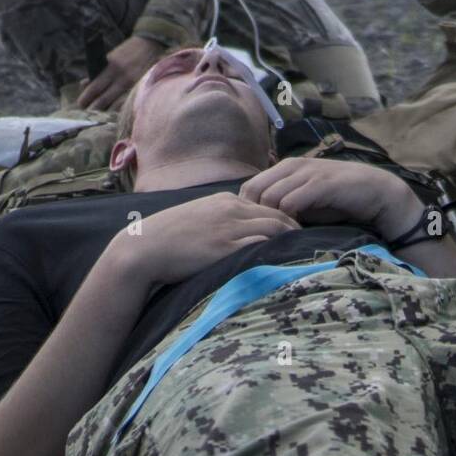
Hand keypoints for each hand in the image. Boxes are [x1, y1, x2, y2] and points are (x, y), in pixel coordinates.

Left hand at [75, 34, 164, 111]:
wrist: (148, 44)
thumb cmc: (126, 52)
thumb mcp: (110, 58)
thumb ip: (97, 72)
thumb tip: (83, 85)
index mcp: (111, 67)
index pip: (94, 88)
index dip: (85, 99)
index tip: (80, 105)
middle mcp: (122, 77)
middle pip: (103, 100)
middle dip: (93, 109)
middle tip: (87, 114)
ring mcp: (132, 85)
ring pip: (115, 106)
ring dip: (105, 112)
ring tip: (98, 116)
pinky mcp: (141, 89)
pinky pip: (127, 104)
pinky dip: (118, 109)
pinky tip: (113, 113)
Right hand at [112, 192, 300, 288]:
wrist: (145, 246)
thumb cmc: (168, 235)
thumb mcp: (197, 217)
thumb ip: (219, 219)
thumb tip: (235, 230)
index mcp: (224, 199)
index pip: (264, 203)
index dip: (284, 214)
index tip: (296, 226)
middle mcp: (230, 209)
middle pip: (275, 213)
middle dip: (295, 225)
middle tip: (310, 237)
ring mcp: (227, 228)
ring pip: (272, 227)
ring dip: (291, 238)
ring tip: (306, 248)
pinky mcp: (223, 248)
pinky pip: (259, 245)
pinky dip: (276, 249)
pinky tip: (287, 256)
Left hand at [240, 159, 421, 242]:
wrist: (374, 191)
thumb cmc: (337, 199)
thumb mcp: (305, 198)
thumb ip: (283, 203)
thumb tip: (258, 222)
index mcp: (285, 167)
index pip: (249, 186)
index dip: (248, 209)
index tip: (257, 229)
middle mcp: (292, 165)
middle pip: (254, 191)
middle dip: (256, 215)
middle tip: (266, 234)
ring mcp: (307, 173)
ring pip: (270, 197)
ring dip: (273, 219)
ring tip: (282, 235)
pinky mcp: (320, 183)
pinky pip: (291, 202)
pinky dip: (289, 220)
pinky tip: (297, 231)